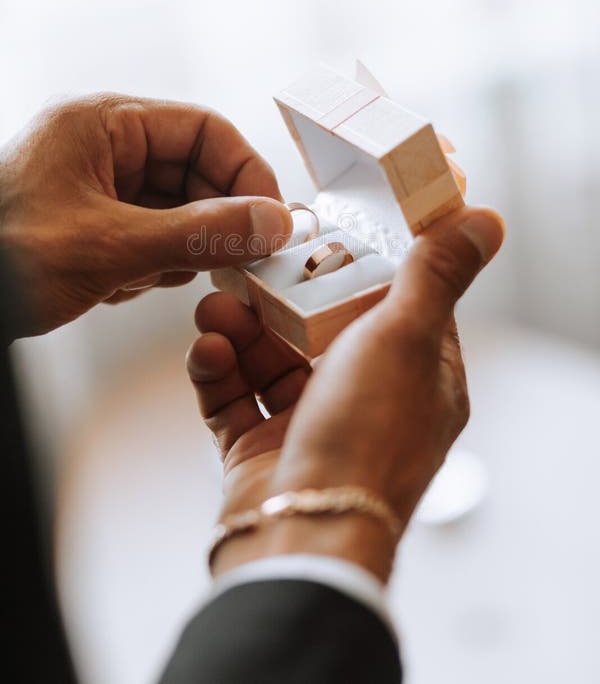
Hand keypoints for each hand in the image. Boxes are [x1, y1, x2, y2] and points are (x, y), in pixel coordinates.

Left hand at [0, 94, 291, 335]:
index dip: (246, 173)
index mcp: (103, 124)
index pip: (204, 130)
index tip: (272, 221)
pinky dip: (152, 267)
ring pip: (176, 211)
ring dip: (182, 250)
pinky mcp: (91, 227)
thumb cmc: (0, 258)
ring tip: (155, 276)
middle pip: (194, 172)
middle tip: (240, 262)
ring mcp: (96, 189)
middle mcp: (103, 149)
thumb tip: (273, 223)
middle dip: (215, 220)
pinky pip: (150, 238)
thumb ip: (200, 234)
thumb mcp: (111, 246)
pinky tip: (123, 286)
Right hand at [187, 206, 503, 581]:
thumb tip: (485, 221)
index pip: (392, 308)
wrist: (304, 536)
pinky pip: (236, 401)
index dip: (358, 267)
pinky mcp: (262, 453)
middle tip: (246, 267)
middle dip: (279, 299)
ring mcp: (312, 430)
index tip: (320, 233)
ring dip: (240, 331)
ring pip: (270, 363)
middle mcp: (367, 405)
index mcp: (418, 381)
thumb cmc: (366, 437)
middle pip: (318, 332)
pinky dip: (219, 373)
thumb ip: (435, 274)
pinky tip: (207, 350)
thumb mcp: (407, 337)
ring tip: (214, 307)